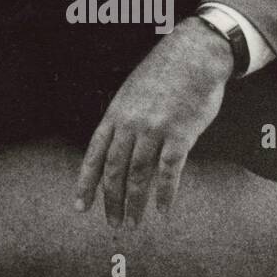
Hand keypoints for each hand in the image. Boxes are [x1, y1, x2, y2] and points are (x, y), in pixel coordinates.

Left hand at [75, 18, 232, 227]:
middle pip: (115, 171)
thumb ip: (122, 119)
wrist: (196, 52)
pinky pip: (169, 172)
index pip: (94, 155)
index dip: (86, 183)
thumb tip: (115, 148)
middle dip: (111, 201)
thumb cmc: (165, 72)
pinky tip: (163, 211)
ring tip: (134, 222)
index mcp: (116, 113)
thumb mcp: (132, 91)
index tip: (81, 207)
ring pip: (139, 175)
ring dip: (135, 204)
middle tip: (113, 223)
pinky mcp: (181, 134)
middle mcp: (131, 123)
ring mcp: (155, 129)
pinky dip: (165, 195)